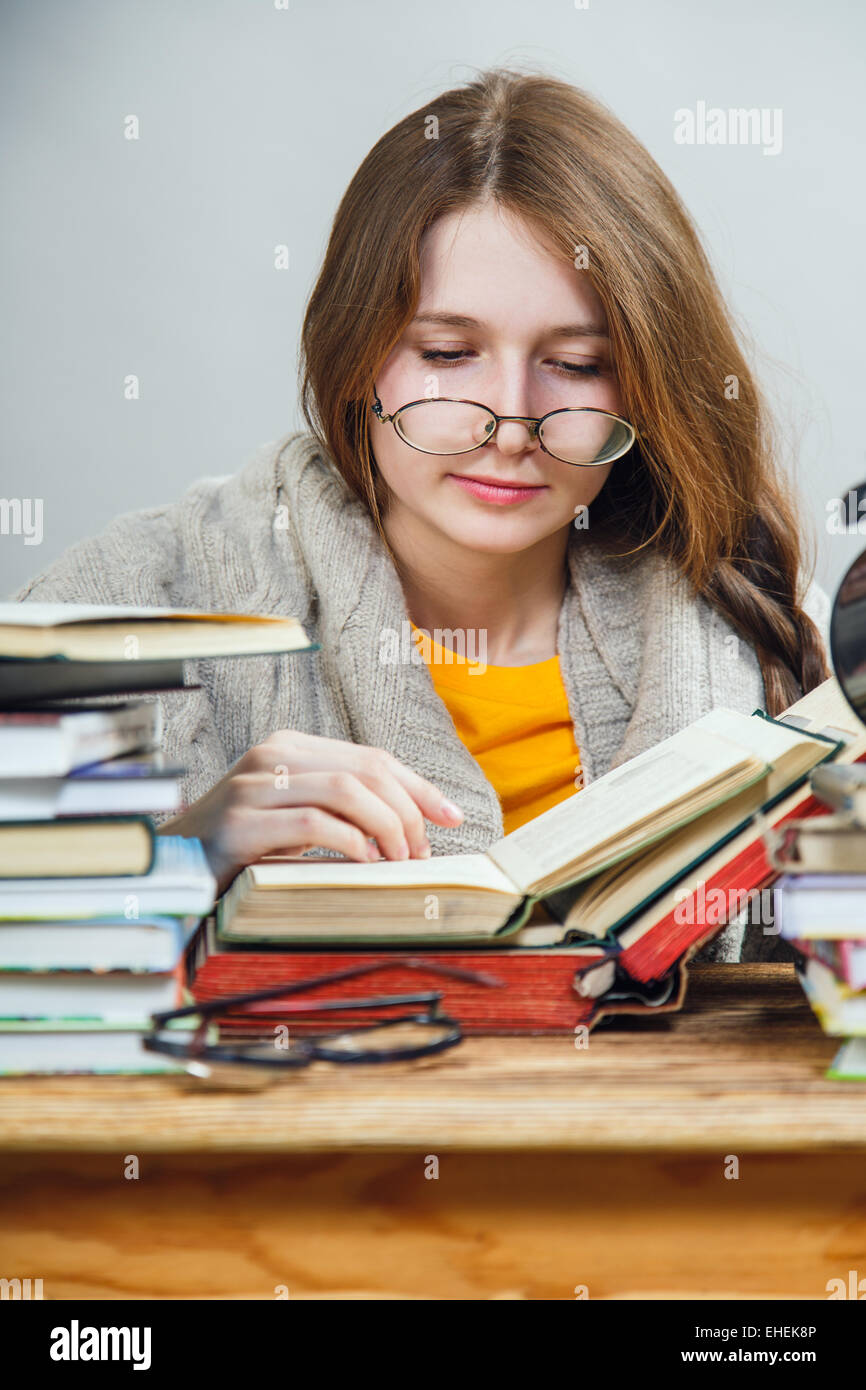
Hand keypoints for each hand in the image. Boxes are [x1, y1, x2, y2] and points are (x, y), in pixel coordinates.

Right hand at [157, 730, 464, 895]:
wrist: (170, 870)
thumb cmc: (243, 851)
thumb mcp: (296, 819)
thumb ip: (341, 810)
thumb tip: (414, 828)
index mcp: (291, 747)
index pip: (372, 757)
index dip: (419, 786)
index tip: (453, 817)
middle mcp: (272, 755)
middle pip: (367, 770)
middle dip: (409, 811)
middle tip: (421, 853)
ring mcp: (253, 786)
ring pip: (347, 791)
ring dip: (387, 829)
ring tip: (398, 862)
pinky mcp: (240, 823)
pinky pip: (314, 823)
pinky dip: (351, 844)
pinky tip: (364, 864)